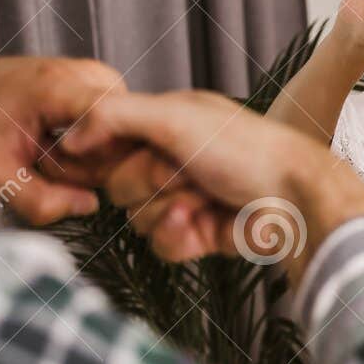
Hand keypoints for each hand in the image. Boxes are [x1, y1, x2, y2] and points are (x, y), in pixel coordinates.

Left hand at [0, 57, 127, 224]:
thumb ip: (38, 200)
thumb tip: (90, 205)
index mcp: (56, 85)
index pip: (113, 118)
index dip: (102, 153)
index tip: (66, 162)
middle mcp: (86, 72)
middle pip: (122, 133)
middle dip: (94, 163)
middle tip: (50, 165)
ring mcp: (98, 75)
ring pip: (123, 132)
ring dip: (95, 156)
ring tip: (54, 152)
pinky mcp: (102, 82)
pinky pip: (118, 125)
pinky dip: (97, 143)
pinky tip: (66, 144)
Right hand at [61, 91, 363, 277]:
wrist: (295, 201)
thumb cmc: (249, 150)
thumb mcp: (176, 117)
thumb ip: (115, 117)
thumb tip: (68, 137)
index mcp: (170, 123)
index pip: (112, 141)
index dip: (114, 152)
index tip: (127, 151)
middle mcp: (176, 159)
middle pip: (119, 184)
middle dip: (148, 182)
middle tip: (183, 172)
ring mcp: (187, 198)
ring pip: (138, 218)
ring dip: (167, 211)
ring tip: (202, 200)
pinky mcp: (199, 235)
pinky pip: (160, 246)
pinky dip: (180, 238)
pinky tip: (204, 224)